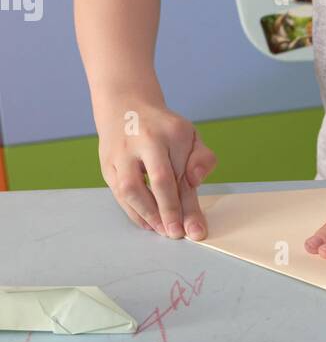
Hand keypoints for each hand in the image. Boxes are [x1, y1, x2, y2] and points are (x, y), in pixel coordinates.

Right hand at [96, 100, 216, 238]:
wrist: (126, 107)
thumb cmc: (164, 130)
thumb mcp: (191, 137)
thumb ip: (202, 159)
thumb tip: (194, 182)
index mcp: (173, 133)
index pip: (184, 173)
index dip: (189, 205)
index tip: (196, 230)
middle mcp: (145, 140)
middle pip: (159, 179)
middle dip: (169, 211)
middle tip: (176, 233)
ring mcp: (122, 152)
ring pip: (131, 188)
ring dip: (147, 214)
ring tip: (161, 230)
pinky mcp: (107, 164)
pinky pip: (118, 192)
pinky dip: (133, 211)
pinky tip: (147, 222)